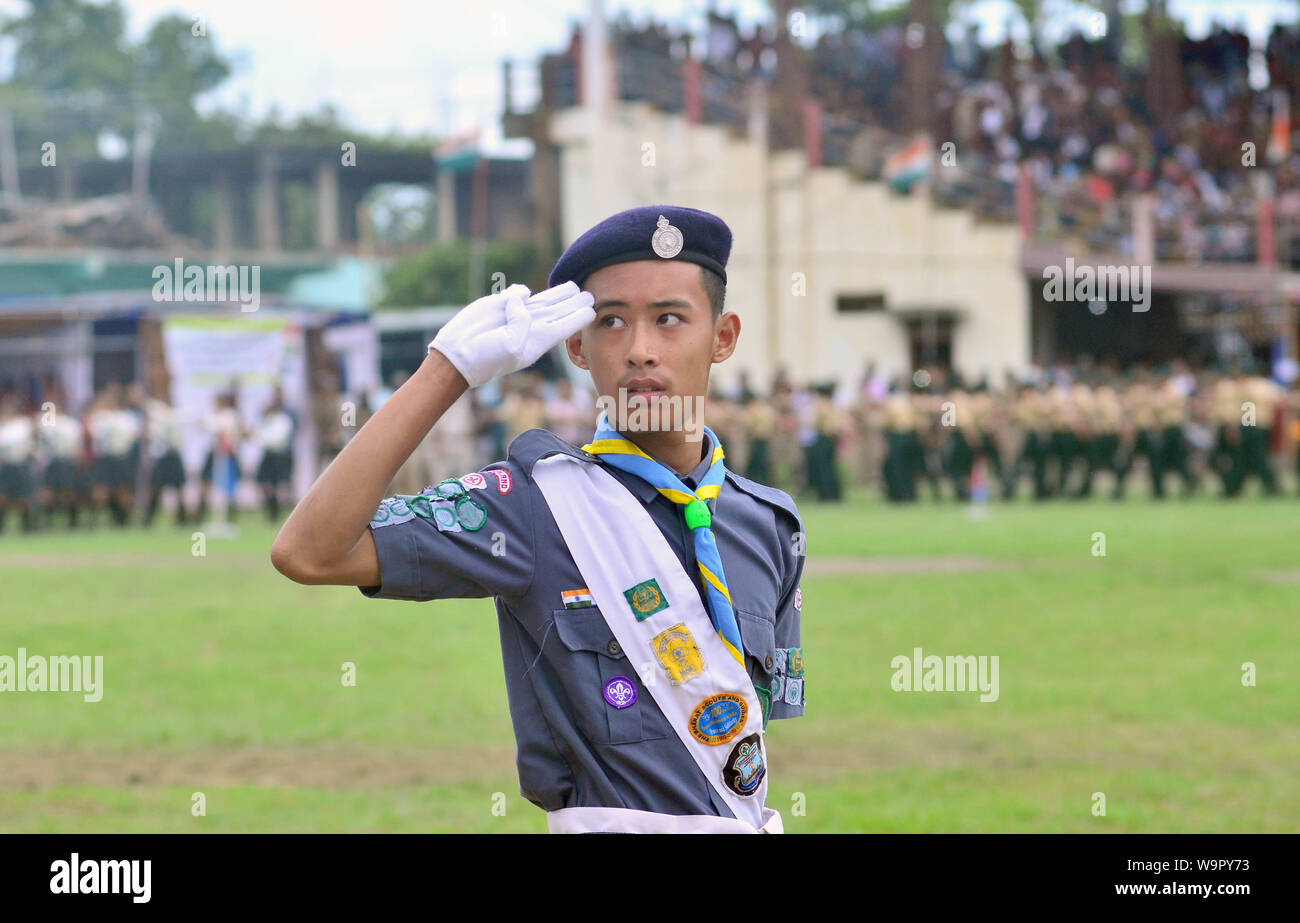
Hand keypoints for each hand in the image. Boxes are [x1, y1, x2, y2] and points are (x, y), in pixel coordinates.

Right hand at [429, 282, 594, 387]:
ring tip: (574, 287)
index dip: (580, 315)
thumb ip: (522, 320)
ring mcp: (518, 315)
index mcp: (540, 339)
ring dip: (559, 293)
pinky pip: (517, 293)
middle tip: (590, 295)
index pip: (566, 325)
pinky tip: (519, 296)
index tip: (593, 309)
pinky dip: (520, 293)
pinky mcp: (501, 304)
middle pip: (559, 310)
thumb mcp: (511, 344)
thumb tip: (523, 296)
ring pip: (543, 300)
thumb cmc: (486, 356)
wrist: (458, 353)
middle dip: (575, 302)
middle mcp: (532, 326)